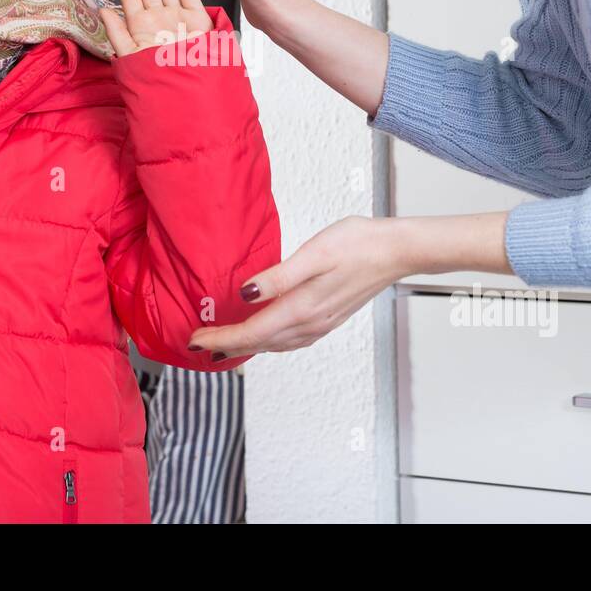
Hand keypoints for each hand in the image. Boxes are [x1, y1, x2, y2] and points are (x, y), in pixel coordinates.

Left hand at [189, 211, 513, 357]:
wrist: (397, 251)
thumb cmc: (358, 244)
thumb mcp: (313, 253)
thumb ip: (278, 277)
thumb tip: (245, 293)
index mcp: (301, 309)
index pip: (250, 332)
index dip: (219, 338)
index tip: (193, 339)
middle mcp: (309, 324)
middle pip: (259, 344)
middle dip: (226, 346)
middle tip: (197, 343)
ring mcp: (320, 324)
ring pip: (274, 345)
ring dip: (246, 346)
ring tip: (223, 343)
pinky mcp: (327, 319)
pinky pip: (289, 340)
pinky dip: (268, 341)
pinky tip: (263, 333)